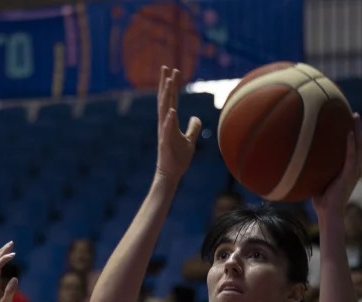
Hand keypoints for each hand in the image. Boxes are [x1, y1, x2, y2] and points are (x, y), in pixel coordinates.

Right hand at [154, 66, 201, 183]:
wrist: (170, 174)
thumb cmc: (178, 158)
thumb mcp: (189, 140)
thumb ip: (193, 128)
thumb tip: (196, 118)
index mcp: (170, 122)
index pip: (171, 99)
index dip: (172, 85)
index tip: (173, 70)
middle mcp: (165, 124)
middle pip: (165, 100)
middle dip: (165, 83)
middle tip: (166, 67)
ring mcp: (165, 132)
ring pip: (165, 110)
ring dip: (166, 96)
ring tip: (168, 82)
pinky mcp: (167, 143)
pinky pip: (168, 130)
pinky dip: (170, 120)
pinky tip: (172, 111)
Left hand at [311, 120, 361, 225]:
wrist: (329, 213)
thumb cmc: (322, 200)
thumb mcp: (319, 180)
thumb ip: (315, 169)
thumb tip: (299, 158)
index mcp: (350, 170)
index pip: (354, 149)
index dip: (354, 136)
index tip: (349, 122)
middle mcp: (355, 169)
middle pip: (360, 144)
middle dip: (358, 129)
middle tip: (354, 115)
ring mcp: (354, 172)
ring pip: (359, 147)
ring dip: (358, 131)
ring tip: (355, 117)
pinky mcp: (350, 175)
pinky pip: (352, 156)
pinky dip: (351, 144)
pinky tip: (349, 133)